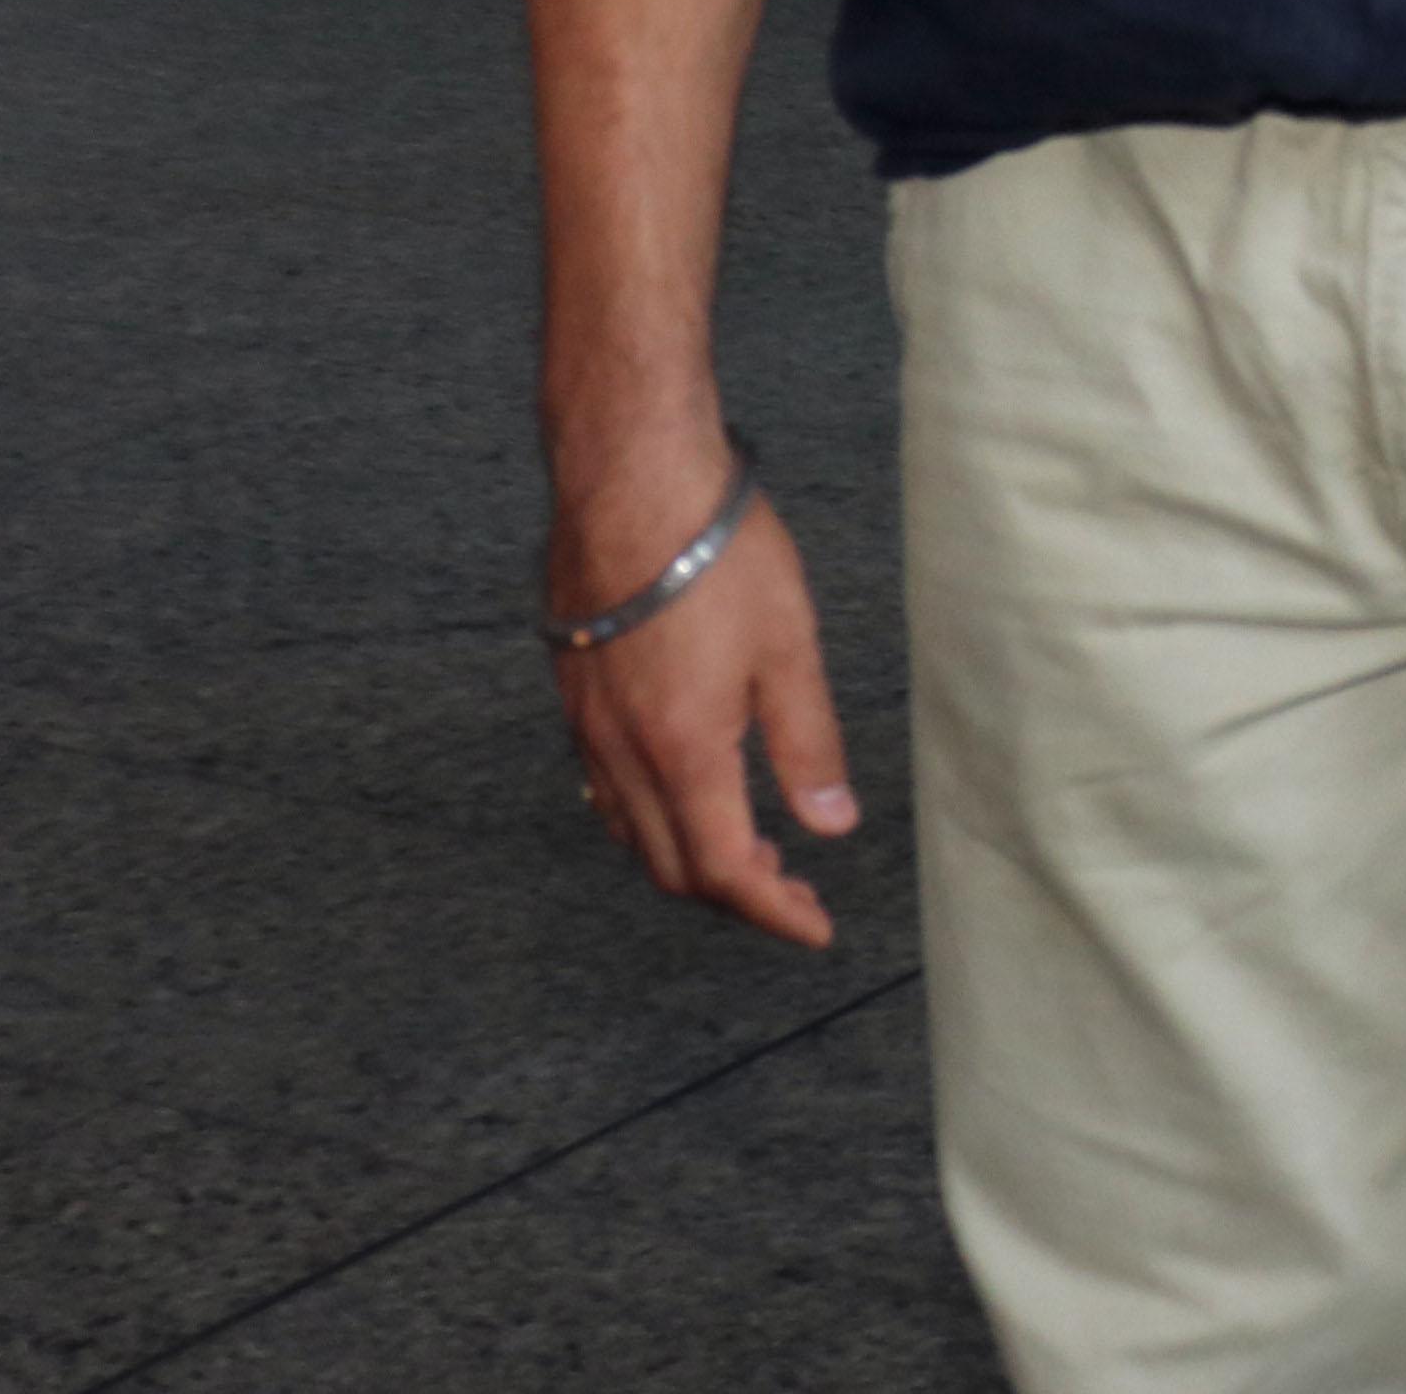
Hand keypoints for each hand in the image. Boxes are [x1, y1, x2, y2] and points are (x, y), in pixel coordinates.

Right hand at [549, 436, 858, 947]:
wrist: (629, 477)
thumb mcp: (789, 647)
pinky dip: (651, 818)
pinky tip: (688, 792)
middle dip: (735, 895)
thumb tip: (831, 825)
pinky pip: (605, 790)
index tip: (816, 927)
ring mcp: (588, 727)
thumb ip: (807, 744)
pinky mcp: (574, 694)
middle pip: (673, 867)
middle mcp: (623, 754)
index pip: (727, 871)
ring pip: (633, 833)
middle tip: (793, 890)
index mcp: (684, 751)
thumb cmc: (719, 553)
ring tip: (751, 849)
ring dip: (690, 859)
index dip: (774, 911)